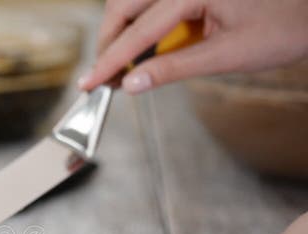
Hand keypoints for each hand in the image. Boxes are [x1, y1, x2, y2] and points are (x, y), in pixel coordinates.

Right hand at [78, 0, 307, 93]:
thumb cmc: (285, 27)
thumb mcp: (228, 56)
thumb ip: (174, 69)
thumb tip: (133, 84)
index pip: (138, 30)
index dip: (110, 61)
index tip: (90, 82)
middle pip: (125, 5)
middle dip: (109, 42)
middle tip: (102, 76)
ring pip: (134, 2)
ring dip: (123, 33)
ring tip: (122, 67)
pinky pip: (153, 4)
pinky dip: (141, 25)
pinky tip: (143, 50)